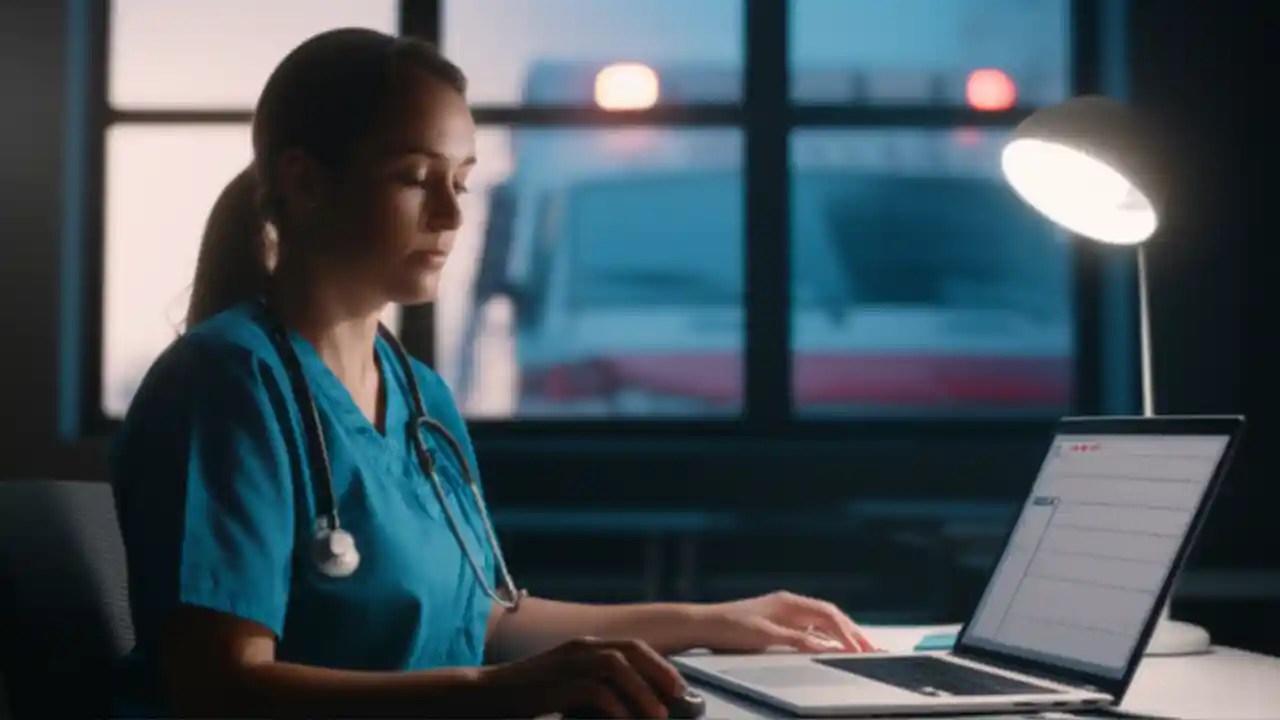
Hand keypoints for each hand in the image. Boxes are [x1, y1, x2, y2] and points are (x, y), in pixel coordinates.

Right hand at [478, 636, 688, 718]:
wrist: (482, 697)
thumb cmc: (526, 698)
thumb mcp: (565, 688)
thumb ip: (595, 690)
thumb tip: (629, 708)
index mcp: (583, 647)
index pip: (631, 646)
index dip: (659, 665)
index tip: (678, 688)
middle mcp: (578, 648)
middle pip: (631, 648)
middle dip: (660, 671)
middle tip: (679, 697)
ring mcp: (565, 663)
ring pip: (617, 664)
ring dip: (642, 689)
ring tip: (659, 715)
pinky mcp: (553, 684)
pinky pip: (594, 690)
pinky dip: (615, 705)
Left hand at [692, 590, 878, 652]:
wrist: (703, 624)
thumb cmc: (730, 627)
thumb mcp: (766, 636)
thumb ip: (797, 640)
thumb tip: (827, 646)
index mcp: (789, 603)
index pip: (829, 616)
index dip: (848, 633)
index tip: (862, 650)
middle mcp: (789, 605)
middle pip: (830, 617)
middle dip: (851, 633)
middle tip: (871, 650)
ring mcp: (783, 613)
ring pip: (821, 622)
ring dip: (840, 635)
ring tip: (858, 649)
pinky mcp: (776, 623)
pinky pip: (809, 628)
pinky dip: (825, 637)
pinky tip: (830, 648)